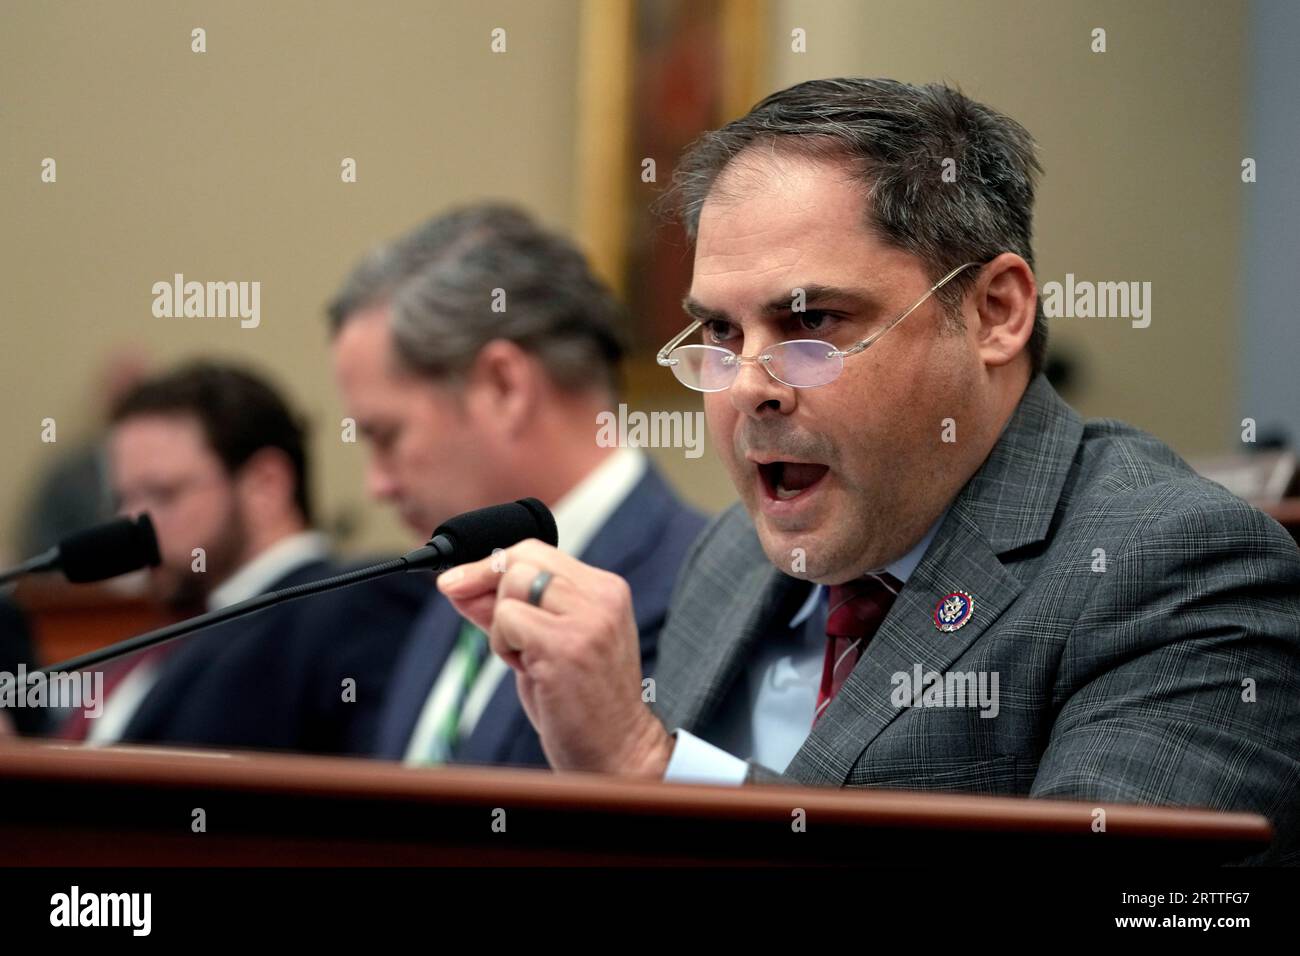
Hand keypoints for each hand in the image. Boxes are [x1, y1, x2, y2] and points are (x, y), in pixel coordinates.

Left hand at [436, 539, 673, 776]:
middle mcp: (602, 596)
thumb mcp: (546, 643)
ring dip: (502, 625)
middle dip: (489, 590)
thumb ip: (509, 609)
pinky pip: (508, 619)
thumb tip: (455, 583)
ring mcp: (588, 619)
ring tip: (526, 658)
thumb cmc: (581, 701)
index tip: (458, 583)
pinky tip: (527, 669)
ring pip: (511, 585)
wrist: (618, 750)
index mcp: (605, 589)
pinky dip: (503, 645)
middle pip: (520, 559)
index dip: (490, 565)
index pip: (535, 551)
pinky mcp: (567, 645)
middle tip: (500, 634)